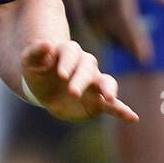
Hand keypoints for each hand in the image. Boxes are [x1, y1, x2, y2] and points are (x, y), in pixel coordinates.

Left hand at [21, 39, 137, 122]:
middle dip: (81, 80)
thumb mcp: (30, 62)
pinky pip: (113, 105)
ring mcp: (94, 83)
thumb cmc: (37, 72)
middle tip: (72, 92)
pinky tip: (133, 118)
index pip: (71, 52)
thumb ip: (35, 52)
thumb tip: (46, 44)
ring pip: (106, 82)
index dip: (67, 63)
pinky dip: (123, 111)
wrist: (44, 89)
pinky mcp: (98, 101)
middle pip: (88, 69)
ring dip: (108, 89)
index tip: (60, 75)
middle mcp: (85, 66)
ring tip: (110, 97)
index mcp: (69, 53)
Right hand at [58, 0, 163, 63]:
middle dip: (130, 46)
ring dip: (118, 41)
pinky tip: (116, 35)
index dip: (137, 44)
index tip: (146, 58)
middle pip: (117, 35)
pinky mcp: (83, 12)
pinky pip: (97, 29)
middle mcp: (103, 8)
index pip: (129, 28)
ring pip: (106, 35)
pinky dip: (108, 34)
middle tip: (143, 57)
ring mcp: (91, 10)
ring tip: (132, 45)